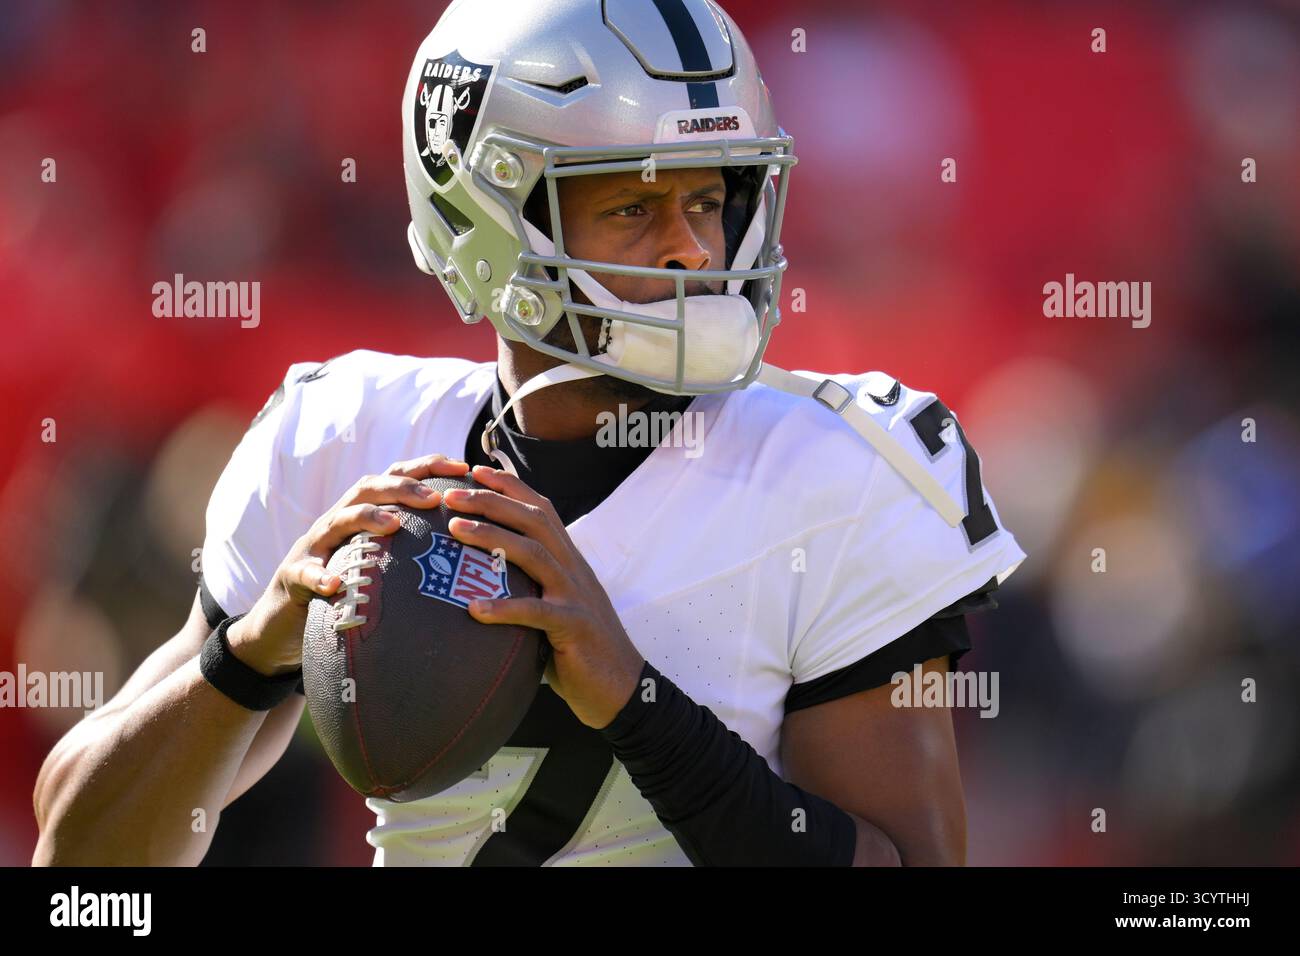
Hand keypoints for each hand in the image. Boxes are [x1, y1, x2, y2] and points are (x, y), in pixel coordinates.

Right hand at [227, 454, 470, 676]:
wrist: (285, 618)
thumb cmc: (345, 584)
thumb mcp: (379, 560)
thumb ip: (413, 546)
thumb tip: (470, 541)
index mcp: (362, 513)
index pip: (395, 478)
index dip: (427, 467)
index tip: (462, 466)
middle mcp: (337, 521)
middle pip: (367, 490)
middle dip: (401, 487)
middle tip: (434, 496)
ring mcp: (313, 546)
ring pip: (337, 521)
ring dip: (366, 518)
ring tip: (394, 524)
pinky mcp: (292, 576)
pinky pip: (305, 573)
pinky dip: (319, 576)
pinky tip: (333, 584)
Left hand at [444, 464, 644, 728]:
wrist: (622, 687)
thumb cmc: (578, 648)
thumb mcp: (554, 606)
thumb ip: (528, 588)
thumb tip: (477, 584)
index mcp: (569, 559)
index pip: (540, 509)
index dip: (510, 487)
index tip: (475, 471)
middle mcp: (573, 568)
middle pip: (533, 520)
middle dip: (493, 502)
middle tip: (453, 496)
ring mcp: (575, 595)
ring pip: (534, 554)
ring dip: (492, 537)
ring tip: (455, 531)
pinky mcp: (574, 626)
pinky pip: (536, 612)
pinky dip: (505, 608)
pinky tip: (474, 609)